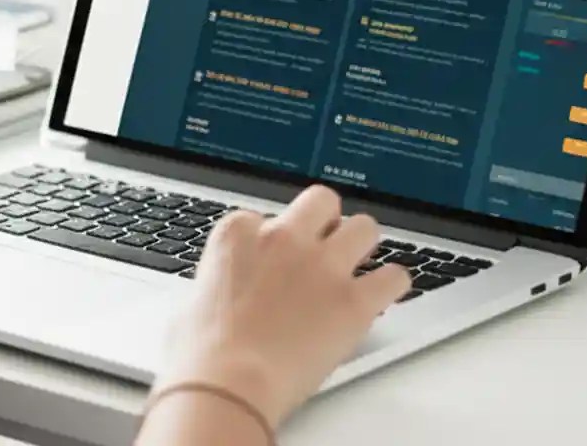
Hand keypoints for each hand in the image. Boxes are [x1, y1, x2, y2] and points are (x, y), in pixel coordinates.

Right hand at [151, 185, 409, 428]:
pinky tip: (379, 298)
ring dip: (361, 246)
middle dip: (325, 221)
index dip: (271, 242)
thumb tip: (219, 298)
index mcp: (238, 234)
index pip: (264, 216)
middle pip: (321, 201)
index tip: (273, 263)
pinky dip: (391, 286)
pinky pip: (395, 277)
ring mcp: (323, 267)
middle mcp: (284, 239)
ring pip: (365, 227)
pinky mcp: (354, 301)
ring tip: (355, 270)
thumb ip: (218, 284)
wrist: (227, 385)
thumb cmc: (201, 353)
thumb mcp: (192, 302)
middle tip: (323, 247)